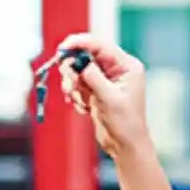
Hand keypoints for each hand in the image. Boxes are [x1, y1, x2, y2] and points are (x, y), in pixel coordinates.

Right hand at [56, 32, 150, 156]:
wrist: (125, 146)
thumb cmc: (125, 124)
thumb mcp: (109, 99)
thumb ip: (93, 77)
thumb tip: (78, 60)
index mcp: (127, 66)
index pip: (100, 45)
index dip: (80, 43)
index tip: (62, 48)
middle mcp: (117, 69)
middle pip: (86, 56)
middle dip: (73, 70)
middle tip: (69, 86)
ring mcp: (106, 79)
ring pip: (79, 70)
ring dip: (73, 85)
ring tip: (79, 102)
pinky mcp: (97, 89)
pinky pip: (78, 83)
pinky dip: (75, 94)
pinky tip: (83, 108)